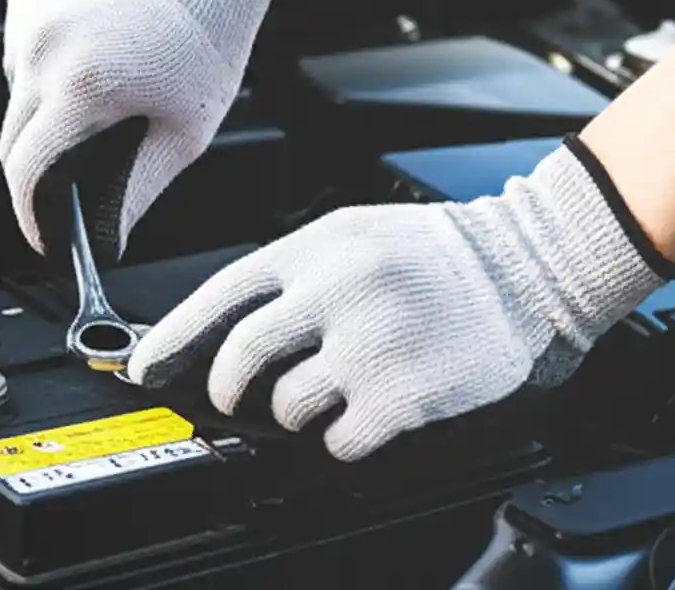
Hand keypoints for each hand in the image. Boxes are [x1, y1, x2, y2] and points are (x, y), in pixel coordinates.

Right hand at [0, 0, 303, 261]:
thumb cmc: (207, 40)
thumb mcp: (184, 132)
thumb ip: (136, 193)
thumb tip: (107, 241)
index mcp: (81, 88)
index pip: (27, 171)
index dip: (32, 216)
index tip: (43, 238)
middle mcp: (42, 50)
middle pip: (13, 139)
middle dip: (39, 169)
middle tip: (74, 180)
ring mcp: (29, 18)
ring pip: (15, 97)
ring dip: (42, 113)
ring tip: (97, 100)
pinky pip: (20, 54)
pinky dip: (43, 69)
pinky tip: (88, 57)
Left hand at [127, 138, 674, 460]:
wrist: (530, 264)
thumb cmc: (434, 254)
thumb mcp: (350, 236)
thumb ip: (289, 276)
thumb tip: (220, 329)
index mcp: (313, 250)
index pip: (218, 297)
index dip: (170, 339)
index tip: (143, 369)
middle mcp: (334, 293)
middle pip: (239, 359)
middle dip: (226, 389)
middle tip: (235, 397)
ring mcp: (369, 345)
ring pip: (285, 405)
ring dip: (294, 411)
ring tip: (330, 390)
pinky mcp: (403, 395)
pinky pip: (339, 439)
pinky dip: (344, 436)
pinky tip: (369, 410)